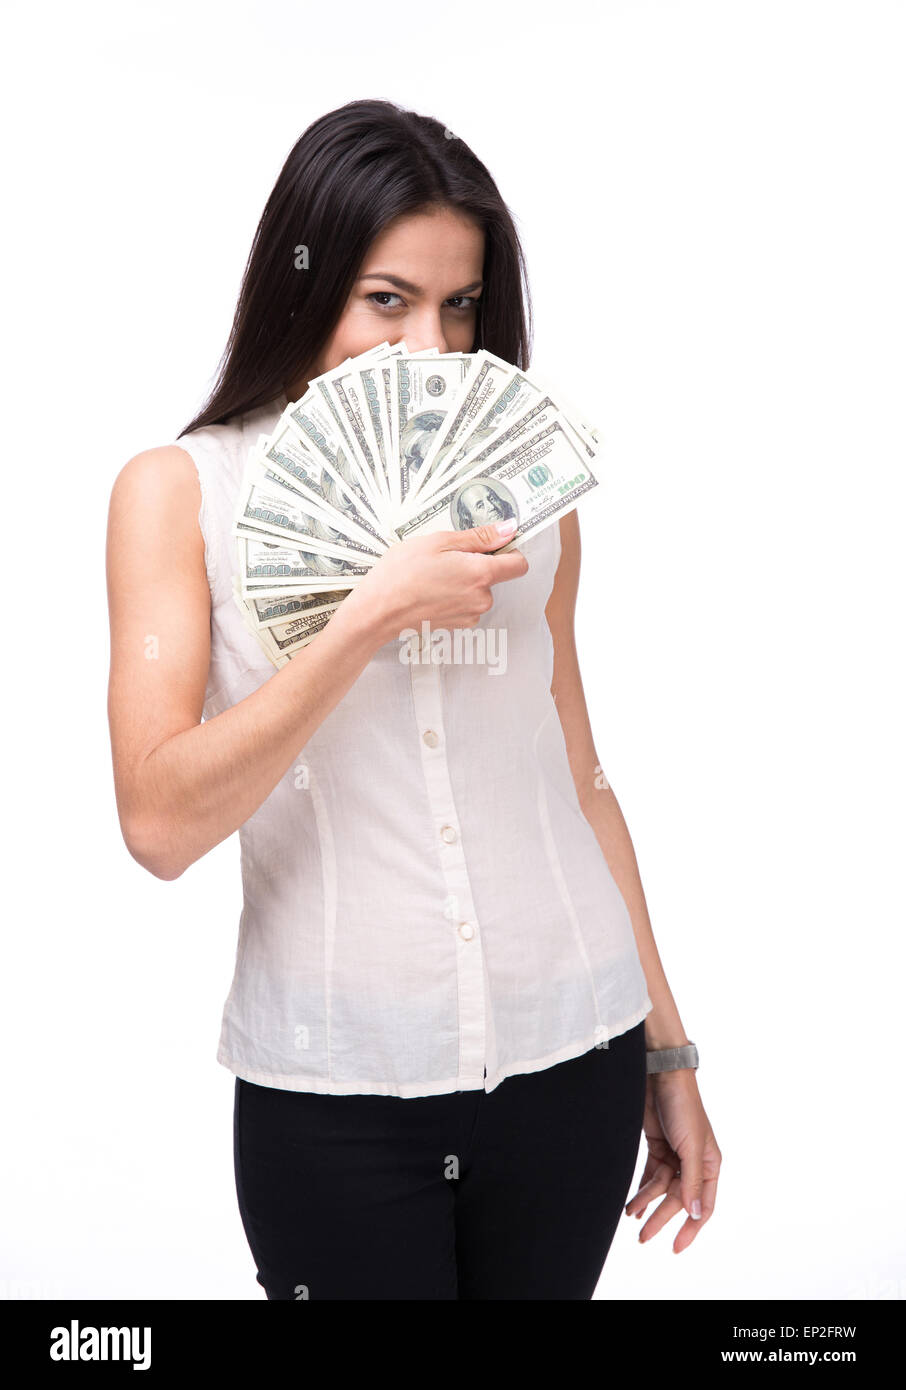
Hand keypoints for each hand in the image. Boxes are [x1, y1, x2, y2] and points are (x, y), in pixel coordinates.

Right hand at [344, 520, 528, 644]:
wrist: (378, 611)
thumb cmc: (402, 573)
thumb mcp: (439, 542)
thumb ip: (479, 537)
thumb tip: (508, 529)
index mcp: (481, 574)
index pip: (519, 565)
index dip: (509, 551)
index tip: (491, 544)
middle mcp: (481, 598)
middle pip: (494, 577)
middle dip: (476, 565)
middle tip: (445, 558)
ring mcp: (470, 615)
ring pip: (478, 591)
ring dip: (463, 581)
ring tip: (433, 576)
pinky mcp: (458, 626)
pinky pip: (465, 605)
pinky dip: (453, 596)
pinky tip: (430, 591)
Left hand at [624, 1069, 721, 1252]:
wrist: (661, 1074)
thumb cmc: (683, 1106)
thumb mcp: (690, 1146)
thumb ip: (691, 1181)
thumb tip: (695, 1213)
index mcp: (710, 1164)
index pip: (703, 1206)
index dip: (691, 1228)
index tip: (675, 1246)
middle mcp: (694, 1163)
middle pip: (678, 1200)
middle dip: (661, 1218)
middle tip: (643, 1237)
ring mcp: (675, 1155)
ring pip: (661, 1189)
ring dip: (646, 1202)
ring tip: (630, 1215)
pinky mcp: (657, 1146)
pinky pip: (651, 1176)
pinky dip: (642, 1189)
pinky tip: (633, 1203)